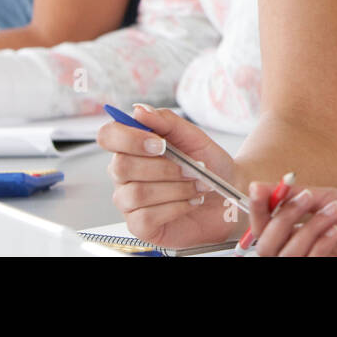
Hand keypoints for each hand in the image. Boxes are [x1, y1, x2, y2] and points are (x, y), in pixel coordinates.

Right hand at [98, 103, 239, 248]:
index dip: (128, 138)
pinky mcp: (139, 226)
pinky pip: (145, 217)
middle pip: (121, 166)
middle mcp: (124, 174)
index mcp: (132, 147)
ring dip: (175, 188)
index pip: (108, 136)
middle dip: (164, 167)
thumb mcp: (193, 136)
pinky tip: (191, 202)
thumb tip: (139, 110)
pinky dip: (175, 207)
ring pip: (136, 193)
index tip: (159, 144)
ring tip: (198, 186)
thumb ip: (166, 121)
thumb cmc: (208, 164)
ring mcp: (129, 202)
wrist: (228, 193)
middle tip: (192, 168)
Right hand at [249, 182, 336, 256]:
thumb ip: (301, 196)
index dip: (257, 207)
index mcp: (301, 226)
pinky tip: (336, 230)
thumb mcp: (336, 197)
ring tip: (333, 212)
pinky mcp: (328, 269)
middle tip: (307, 200)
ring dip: (306, 229)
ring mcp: (315, 260)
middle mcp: (303, 246)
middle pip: (264, 245)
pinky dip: (317, 244)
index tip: (260, 188)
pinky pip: (306, 264)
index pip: (263, 223)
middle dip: (282, 219)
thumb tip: (266, 185)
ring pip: (283, 256)